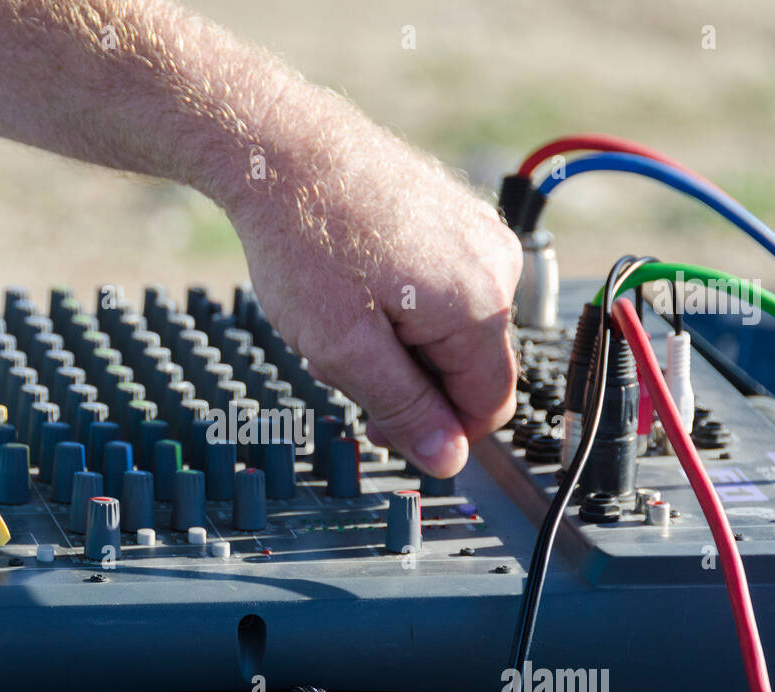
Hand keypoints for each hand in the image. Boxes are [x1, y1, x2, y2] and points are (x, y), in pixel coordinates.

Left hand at [220, 91, 521, 477]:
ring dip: (399, 344)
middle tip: (339, 363)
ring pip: (451, 330)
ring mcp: (478, 235)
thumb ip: (403, 409)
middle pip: (470, 368)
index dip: (435, 432)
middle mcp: (495, 266)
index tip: (378, 424)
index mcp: (480, 305)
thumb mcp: (344, 348)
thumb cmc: (305, 237)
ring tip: (339, 318)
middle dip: (408, 381)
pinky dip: (401, 305)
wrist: (279, 147)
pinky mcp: (455, 217)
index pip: (489, 407)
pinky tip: (353, 287)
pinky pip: (442, 288)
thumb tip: (448, 460)